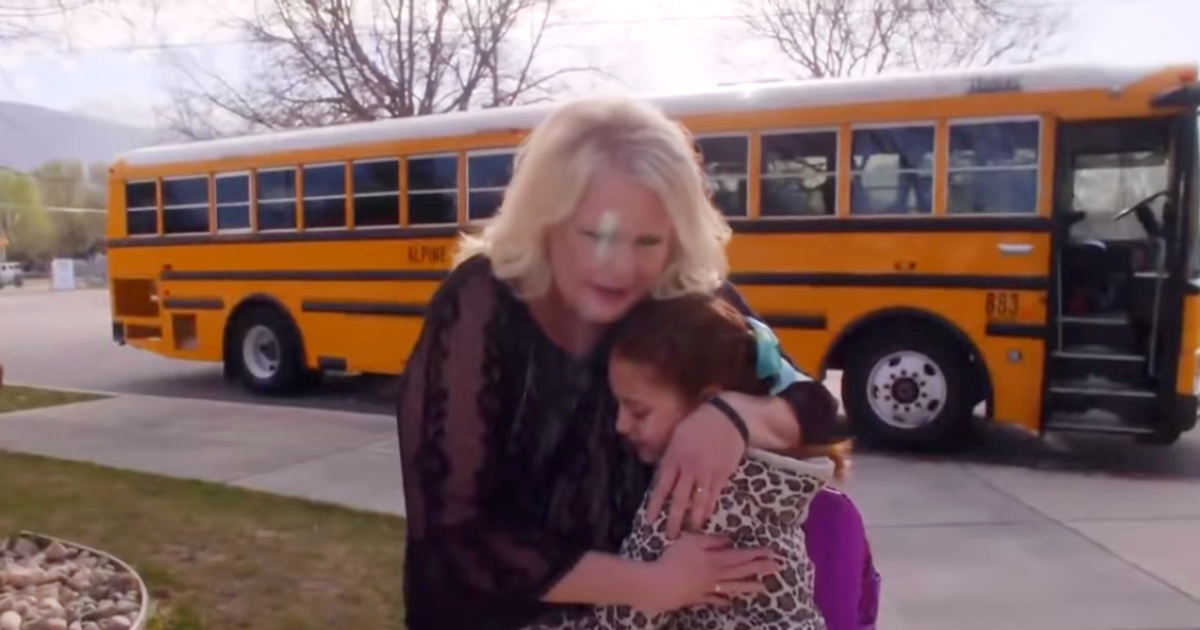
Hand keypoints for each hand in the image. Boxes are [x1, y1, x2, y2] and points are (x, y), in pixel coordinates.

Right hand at [632, 533, 778, 614]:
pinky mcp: (696, 598)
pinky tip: (729, 602)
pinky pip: (713, 599)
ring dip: (748, 586)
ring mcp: (706, 588)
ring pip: (732, 587)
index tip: (773, 552)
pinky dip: (722, 600)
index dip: (756, 553)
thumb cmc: (673, 560)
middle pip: (741, 571)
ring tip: (763, 588)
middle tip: (778, 568)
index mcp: (715, 560)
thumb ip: (711, 541)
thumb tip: (729, 540)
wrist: (658, 585)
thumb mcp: (691, 542)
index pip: (740, 556)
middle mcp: (715, 575)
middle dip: (760, 569)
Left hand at [646, 398, 745, 538]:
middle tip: (669, 535)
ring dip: (693, 519)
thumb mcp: (677, 437)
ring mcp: (706, 472)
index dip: (656, 506)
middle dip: (674, 520)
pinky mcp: (722, 474)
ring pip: (698, 501)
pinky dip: (708, 508)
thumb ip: (669, 458)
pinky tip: (705, 518)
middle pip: (679, 499)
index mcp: (674, 458)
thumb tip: (662, 476)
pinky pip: (713, 496)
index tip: (650, 521)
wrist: (727, 417)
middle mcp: (689, 468)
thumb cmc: (698, 423)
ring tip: (689, 532)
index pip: (662, 487)